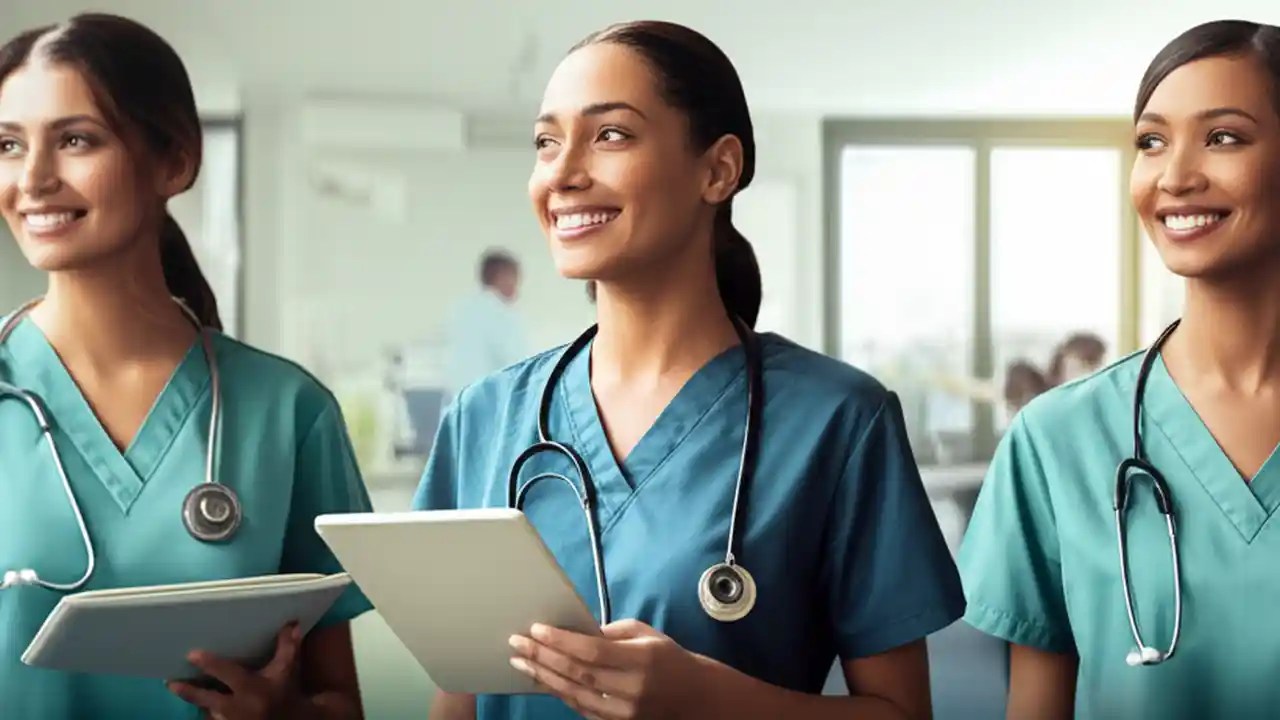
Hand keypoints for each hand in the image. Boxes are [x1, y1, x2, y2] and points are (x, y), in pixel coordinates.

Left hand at [168, 623, 304, 719]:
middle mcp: (239, 706)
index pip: (228, 673)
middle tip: (170, 682)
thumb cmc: (285, 692)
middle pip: (208, 699)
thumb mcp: (286, 669)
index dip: (210, 664)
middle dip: (188, 691)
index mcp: (253, 687)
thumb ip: (287, 646)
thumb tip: (291, 623)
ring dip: (194, 701)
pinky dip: (203, 713)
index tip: (191, 654)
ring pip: (207, 712)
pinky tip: (195, 705)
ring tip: (176, 687)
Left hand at [508, 619, 703, 719]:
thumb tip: (575, 632)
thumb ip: (611, 633)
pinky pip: (580, 708)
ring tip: (520, 661)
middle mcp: (631, 689)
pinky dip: (558, 693)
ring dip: (543, 677)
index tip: (536, 628)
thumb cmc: (667, 658)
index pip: (593, 651)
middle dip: (543, 657)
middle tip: (517, 642)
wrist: (693, 697)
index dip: (561, 641)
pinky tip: (542, 679)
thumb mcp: (645, 634)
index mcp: (641, 660)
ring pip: (574, 694)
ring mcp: (623, 712)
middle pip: (578, 673)